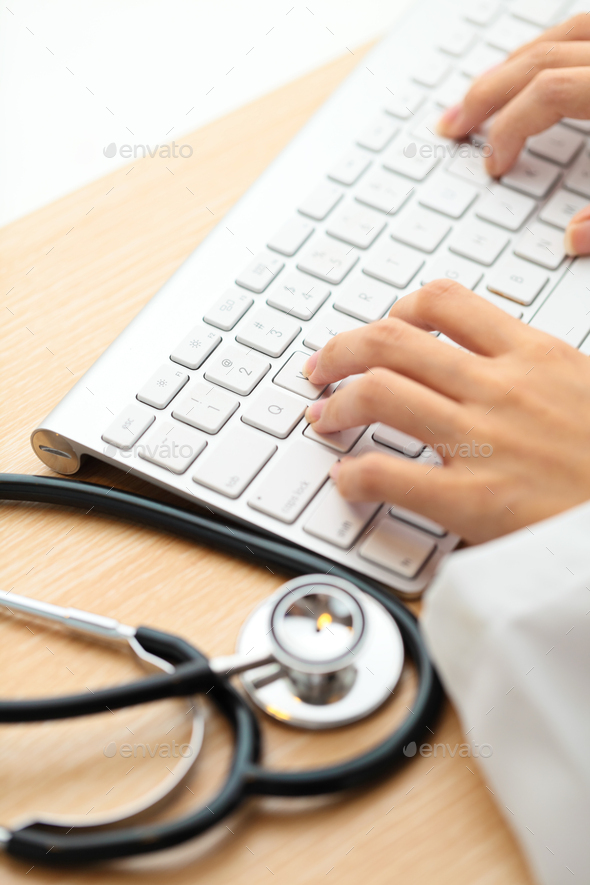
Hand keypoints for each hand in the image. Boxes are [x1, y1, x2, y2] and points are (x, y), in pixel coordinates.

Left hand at [302, 282, 589, 543]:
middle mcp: (499, 387)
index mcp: (532, 355)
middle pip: (391, 340)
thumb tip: (500, 358)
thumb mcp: (588, 383)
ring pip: (380, 393)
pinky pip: (388, 475)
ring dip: (336, 402)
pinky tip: (349, 481)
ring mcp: (483, 441)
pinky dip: (355, 475)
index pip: (444, 302)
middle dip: (341, 350)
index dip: (396, 309)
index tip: (383, 326)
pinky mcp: (474, 500)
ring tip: (323, 417)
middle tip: (322, 368)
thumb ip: (541, 365)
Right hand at [436, 13, 589, 255]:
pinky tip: (532, 74)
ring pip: (555, 34)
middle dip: (486, 93)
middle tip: (451, 125)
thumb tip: (573, 238)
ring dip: (510, 66)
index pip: (546, 93)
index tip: (496, 167)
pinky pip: (578, 33)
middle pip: (538, 57)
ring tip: (480, 96)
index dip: (510, 131)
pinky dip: (545, 52)